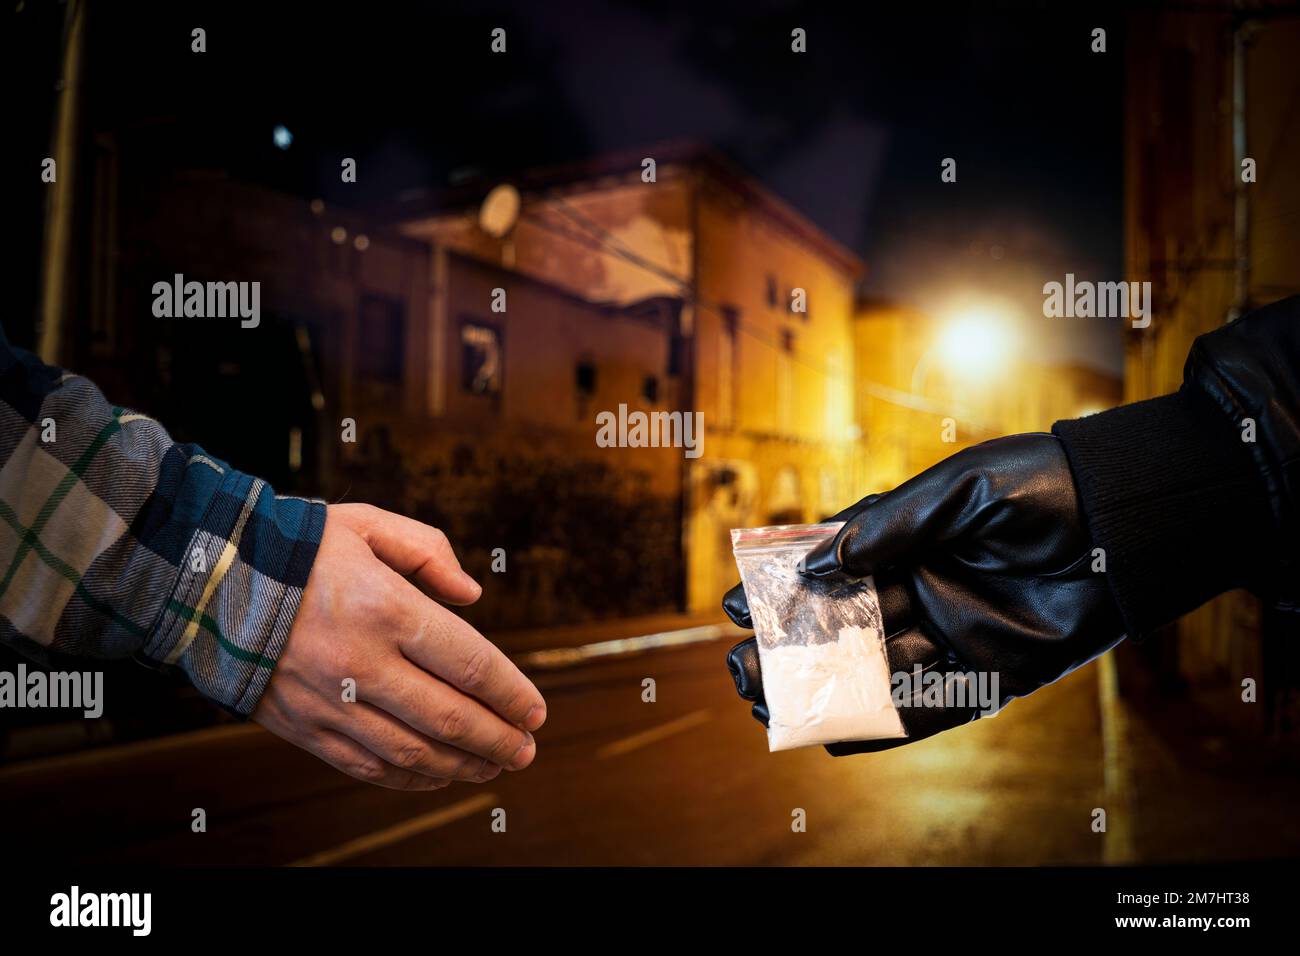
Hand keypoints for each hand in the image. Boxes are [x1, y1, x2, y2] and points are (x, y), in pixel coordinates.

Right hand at [253, 503, 546, 788]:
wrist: (205, 582)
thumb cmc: (296, 548)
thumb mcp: (367, 524)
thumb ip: (429, 551)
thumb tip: (471, 594)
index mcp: (386, 609)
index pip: (471, 665)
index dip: (512, 694)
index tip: (536, 711)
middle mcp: (362, 664)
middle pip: (451, 718)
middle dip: (499, 739)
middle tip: (527, 749)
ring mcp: (331, 703)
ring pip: (415, 752)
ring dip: (463, 765)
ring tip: (494, 766)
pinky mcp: (304, 729)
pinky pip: (369, 766)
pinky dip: (412, 777)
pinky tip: (439, 774)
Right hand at [723, 434, 1123, 752]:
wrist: (1125, 525)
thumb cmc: (1041, 488)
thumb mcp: (957, 491)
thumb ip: (889, 525)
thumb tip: (820, 563)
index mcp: (911, 542)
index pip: (832, 569)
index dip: (783, 589)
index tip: (736, 604)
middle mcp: (927, 590)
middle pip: (843, 628)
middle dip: (790, 649)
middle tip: (739, 668)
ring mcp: (957, 635)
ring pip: (876, 672)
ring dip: (823, 691)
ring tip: (764, 704)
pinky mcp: (994, 674)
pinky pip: (931, 709)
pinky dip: (883, 726)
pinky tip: (832, 737)